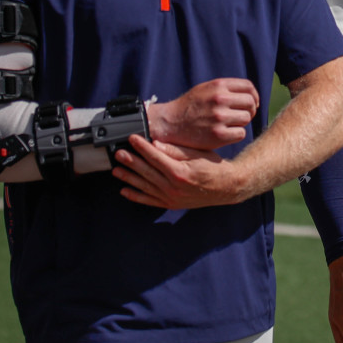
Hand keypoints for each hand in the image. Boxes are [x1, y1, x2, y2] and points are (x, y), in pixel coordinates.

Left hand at [111, 135, 250, 208]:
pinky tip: (125, 191)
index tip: (132, 138)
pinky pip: (149, 201)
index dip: (142, 147)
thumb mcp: (197, 154)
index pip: (155, 157)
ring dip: (129, 178)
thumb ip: (175, 150)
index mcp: (180, 172)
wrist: (226, 187)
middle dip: (131, 161)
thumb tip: (155, 144)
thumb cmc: (213, 166)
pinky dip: (136, 196)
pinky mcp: (171, 204)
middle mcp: (173, 187)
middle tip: (118, 153)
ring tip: (116, 170)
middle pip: (146, 172)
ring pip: (144, 187)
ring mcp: (171, 198)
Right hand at [147, 78, 259, 148]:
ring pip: (247, 119)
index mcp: (218, 85)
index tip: (252, 103)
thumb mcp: (205, 89)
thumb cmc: (189, 106)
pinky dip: (236, 134)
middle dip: (250, 110)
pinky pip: (241, 134)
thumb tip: (250, 94)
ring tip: (231, 124)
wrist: (169, 123)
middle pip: (250, 103)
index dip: (254, 96)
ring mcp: (219, 117)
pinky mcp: (218, 135)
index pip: (248, 87)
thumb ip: (225, 88)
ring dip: (242, 122)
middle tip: (242, 116)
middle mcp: (220, 99)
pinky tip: (227, 134)